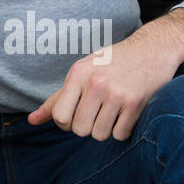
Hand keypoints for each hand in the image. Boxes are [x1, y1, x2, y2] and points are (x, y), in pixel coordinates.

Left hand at [27, 28, 179, 141]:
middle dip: (86, 127)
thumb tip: (31, 121)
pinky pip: (120, 135)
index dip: (65, 122)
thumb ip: (57, 99)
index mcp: (78, 73)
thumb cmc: (111, 63)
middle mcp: (95, 83)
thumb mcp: (81, 72)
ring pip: (100, 135)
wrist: (151, 49)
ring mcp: (117, 94)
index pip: (60, 116)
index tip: (75, 114)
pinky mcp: (136, 104)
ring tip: (110, 112)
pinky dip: (121, 130)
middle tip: (95, 113)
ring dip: (104, 129)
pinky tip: (124, 114)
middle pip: (79, 129)